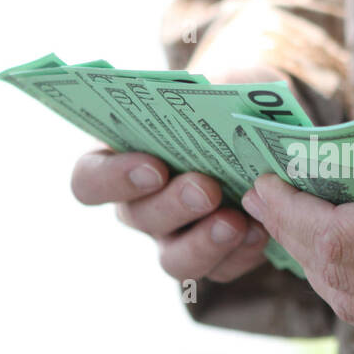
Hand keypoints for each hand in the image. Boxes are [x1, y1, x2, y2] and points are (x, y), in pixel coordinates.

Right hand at [69, 62, 287, 284]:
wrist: (264, 127)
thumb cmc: (226, 101)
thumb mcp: (220, 84)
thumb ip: (213, 90)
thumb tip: (233, 96)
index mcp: (121, 158)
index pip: (89, 179)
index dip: (113, 178)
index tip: (153, 166)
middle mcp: (140, 204)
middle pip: (137, 218)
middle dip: (172, 205)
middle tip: (206, 189)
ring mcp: (175, 236)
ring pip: (174, 259)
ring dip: (203, 244)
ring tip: (235, 222)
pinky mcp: (215, 257)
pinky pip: (220, 269)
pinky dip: (241, 254)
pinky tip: (261, 232)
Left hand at [241, 122, 353, 353]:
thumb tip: (308, 171)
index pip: (337, 237)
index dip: (290, 213)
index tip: (265, 185)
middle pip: (336, 273)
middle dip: (294, 236)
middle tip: (270, 204)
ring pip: (352, 306)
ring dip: (318, 268)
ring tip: (299, 231)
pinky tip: (343, 262)